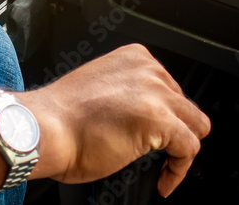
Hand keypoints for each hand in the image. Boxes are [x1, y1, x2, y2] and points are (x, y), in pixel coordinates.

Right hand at [20, 44, 210, 196]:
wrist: (43, 128)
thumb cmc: (60, 117)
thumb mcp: (100, 87)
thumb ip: (126, 92)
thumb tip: (140, 114)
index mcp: (134, 58)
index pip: (169, 88)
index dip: (164, 116)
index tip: (155, 135)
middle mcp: (148, 70)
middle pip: (185, 106)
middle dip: (174, 132)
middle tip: (158, 154)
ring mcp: (156, 94)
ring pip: (196, 125)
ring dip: (181, 150)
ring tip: (164, 168)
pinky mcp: (159, 121)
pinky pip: (189, 148)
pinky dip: (179, 171)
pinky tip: (163, 181)